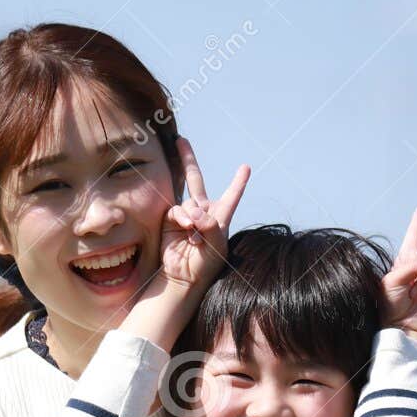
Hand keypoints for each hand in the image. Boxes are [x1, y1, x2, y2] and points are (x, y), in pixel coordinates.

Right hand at [151, 137, 249, 293]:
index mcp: (220, 216)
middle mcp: (202, 211)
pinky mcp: (171, 220)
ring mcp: (185, 214)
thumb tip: (194, 212)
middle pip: (195, 179)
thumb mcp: (216, 245)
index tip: (245, 167)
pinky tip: (187, 228)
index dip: (238, 181)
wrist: (184, 276)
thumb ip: (210, 225)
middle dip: (187, 159)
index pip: (231, 195)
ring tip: (194, 234)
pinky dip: (182, 217)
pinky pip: (177, 209)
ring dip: (193, 215)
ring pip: (188, 200)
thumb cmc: (206, 264)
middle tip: (180, 140)